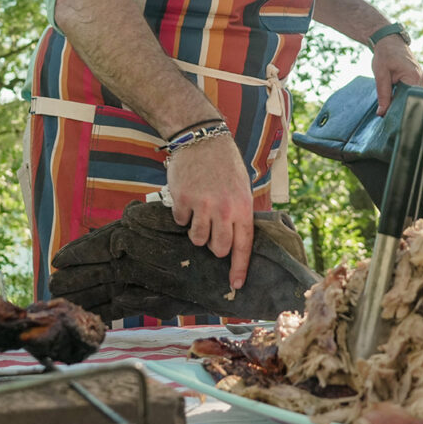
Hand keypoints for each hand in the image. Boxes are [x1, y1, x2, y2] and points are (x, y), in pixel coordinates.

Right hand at [163, 132, 253, 289]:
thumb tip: (234, 243)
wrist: (202, 139)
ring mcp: (201, 205)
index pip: (242, 246)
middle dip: (214, 246)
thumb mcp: (242, 188)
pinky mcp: (182, 199)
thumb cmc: (225, 164)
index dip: (238, 268)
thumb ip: (239, 214)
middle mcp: (223, 209)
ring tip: (200, 211)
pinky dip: (182, 214)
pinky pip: (180, 222)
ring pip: (197, 239)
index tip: (235, 285)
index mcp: (242, 207)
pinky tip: (188, 197)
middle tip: (213, 230)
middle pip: (217, 249)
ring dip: (197, 230)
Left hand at [372, 35, 422, 114]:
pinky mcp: (418, 81)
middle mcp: (422, 80)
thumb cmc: (385, 55)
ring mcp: (421, 81)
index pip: (409, 100)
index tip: (389, 118)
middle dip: (399, 107)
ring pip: (410, 97)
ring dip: (400, 101)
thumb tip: (382, 113)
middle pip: (411, 100)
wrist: (389, 41)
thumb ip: (383, 94)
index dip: (399, 110)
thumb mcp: (381, 74)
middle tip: (386, 115)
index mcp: (414, 77)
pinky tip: (393, 99)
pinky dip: (402, 96)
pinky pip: (410, 93)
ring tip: (389, 107)